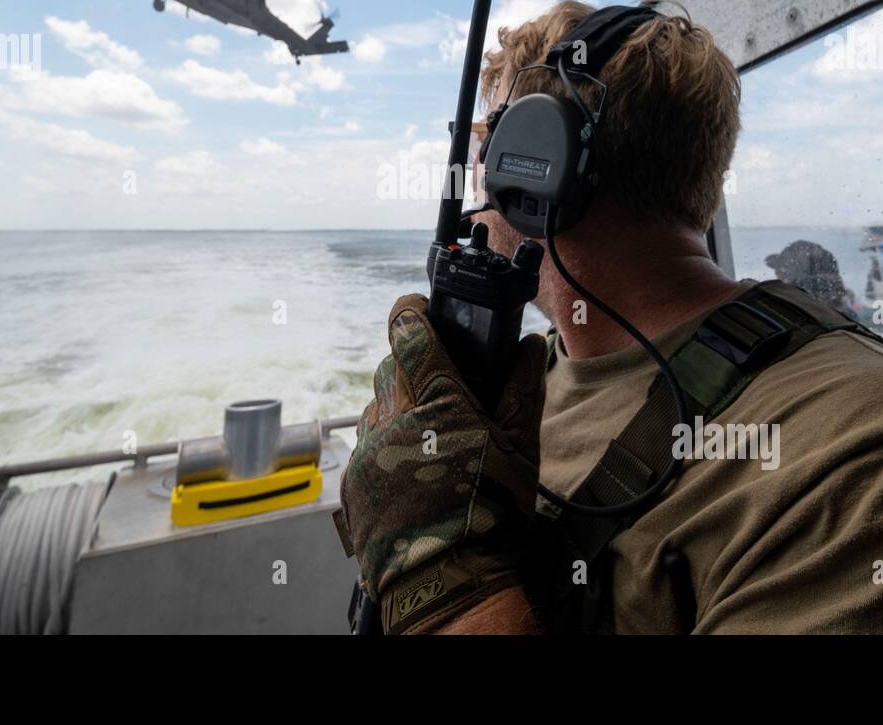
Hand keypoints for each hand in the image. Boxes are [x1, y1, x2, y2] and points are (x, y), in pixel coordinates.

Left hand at [336, 293, 547, 633]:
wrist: (447, 577)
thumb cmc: (490, 512)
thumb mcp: (520, 447)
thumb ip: (523, 388)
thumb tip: (528, 346)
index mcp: (436, 397)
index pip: (407, 328)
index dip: (411, 309)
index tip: (419, 306)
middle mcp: (393, 414)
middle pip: (392, 367)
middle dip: (413, 368)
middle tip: (443, 389)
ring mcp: (368, 446)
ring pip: (377, 406)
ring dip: (399, 409)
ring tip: (431, 439)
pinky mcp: (353, 478)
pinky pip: (366, 445)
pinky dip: (387, 446)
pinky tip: (413, 470)